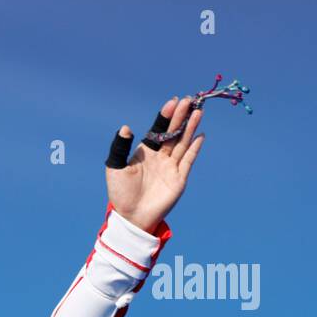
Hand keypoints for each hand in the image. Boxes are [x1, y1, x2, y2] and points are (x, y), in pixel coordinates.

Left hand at [105, 96, 205, 233]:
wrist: (131, 216)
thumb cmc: (120, 192)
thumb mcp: (115, 167)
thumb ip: (119, 147)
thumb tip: (126, 127)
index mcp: (146, 151)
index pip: (158, 129)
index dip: (165, 116)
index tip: (172, 102)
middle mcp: (160, 156)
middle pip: (173, 133)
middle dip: (180, 117)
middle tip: (189, 100)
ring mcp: (171, 167)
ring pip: (183, 143)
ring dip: (190, 128)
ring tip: (198, 111)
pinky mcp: (179, 179)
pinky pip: (188, 160)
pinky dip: (194, 148)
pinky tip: (200, 135)